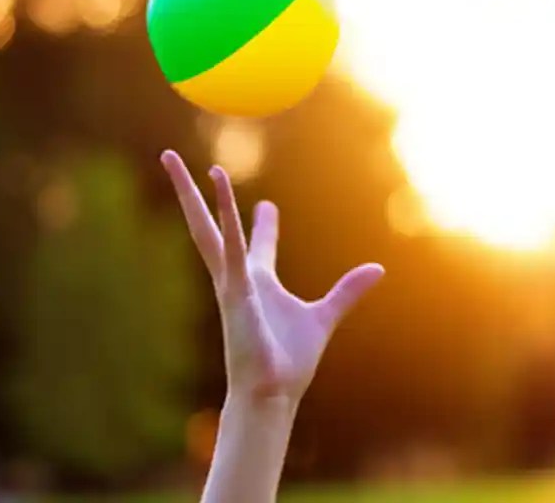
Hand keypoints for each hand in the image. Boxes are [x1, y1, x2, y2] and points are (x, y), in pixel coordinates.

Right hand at [161, 150, 384, 405]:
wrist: (272, 393)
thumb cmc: (290, 363)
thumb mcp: (325, 317)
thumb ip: (348, 291)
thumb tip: (378, 269)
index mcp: (257, 282)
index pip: (255, 241)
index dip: (262, 222)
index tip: (267, 203)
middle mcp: (238, 277)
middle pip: (210, 227)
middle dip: (193, 194)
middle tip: (176, 160)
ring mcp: (231, 284)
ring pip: (211, 231)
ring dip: (199, 197)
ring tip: (186, 162)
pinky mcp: (234, 294)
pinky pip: (230, 252)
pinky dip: (227, 223)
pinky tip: (218, 194)